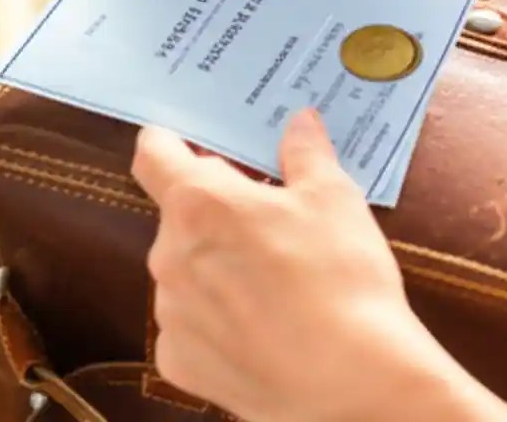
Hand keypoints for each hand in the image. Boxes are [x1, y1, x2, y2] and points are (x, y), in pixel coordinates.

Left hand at [131, 109, 506, 421]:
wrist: (353, 384)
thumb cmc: (341, 282)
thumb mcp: (335, 200)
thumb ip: (306, 152)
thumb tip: (298, 122)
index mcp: (198, 203)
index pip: (153, 153)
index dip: (171, 144)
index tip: (192, 146)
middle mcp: (168, 254)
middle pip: (178, 216)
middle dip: (215, 213)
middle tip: (267, 224)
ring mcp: (169, 312)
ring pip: (183, 272)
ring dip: (213, 268)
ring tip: (272, 284)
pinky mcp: (177, 361)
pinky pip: (188, 326)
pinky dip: (215, 322)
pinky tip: (260, 328)